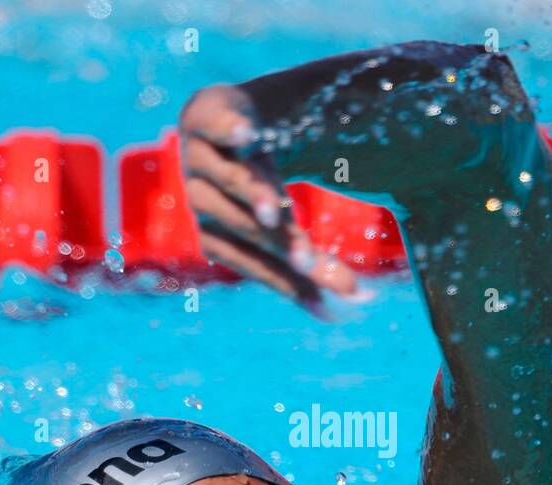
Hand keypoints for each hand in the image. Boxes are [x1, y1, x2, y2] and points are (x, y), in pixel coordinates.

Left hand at [178, 84, 358, 316]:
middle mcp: (205, 201)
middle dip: (282, 243)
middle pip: (249, 227)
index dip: (292, 281)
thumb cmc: (260, 174)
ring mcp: (201, 158)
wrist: (227, 112)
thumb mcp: (284, 220)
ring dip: (253, 194)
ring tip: (277, 210)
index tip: (341, 291)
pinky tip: (246, 132)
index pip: (259, 263)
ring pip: (229, 180)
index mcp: (223, 234)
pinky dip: (227, 129)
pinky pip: (212, 124)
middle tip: (310, 261)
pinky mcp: (203, 116)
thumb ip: (306, 260)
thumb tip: (350, 304)